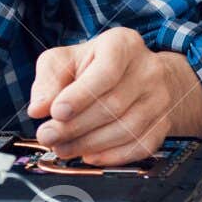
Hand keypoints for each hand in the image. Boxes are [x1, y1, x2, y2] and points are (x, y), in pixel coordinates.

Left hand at [26, 27, 201, 165]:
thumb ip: (48, 80)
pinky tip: (90, 155)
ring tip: (62, 147)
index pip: (105, 72)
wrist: (139, 75)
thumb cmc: (95, 65)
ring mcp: (159, 98)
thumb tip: (38, 108)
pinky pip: (141, 146)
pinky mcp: (163, 123)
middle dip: (75, 126)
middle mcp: (147, 70)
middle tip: (48, 136)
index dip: (80, 96)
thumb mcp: (64, 60)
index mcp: (122, 45)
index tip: (56, 112)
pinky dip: (113, 156)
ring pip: (126, 129)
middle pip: (113, 105)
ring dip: (89, 144)